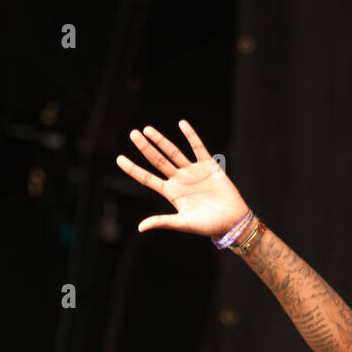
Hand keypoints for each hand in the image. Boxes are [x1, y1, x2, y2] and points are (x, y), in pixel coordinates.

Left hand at [115, 119, 249, 237]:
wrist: (232, 221)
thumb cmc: (208, 226)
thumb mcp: (183, 223)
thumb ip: (162, 221)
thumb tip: (140, 227)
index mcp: (171, 193)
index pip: (147, 178)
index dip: (133, 169)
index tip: (119, 159)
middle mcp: (179, 180)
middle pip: (157, 160)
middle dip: (145, 148)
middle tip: (132, 134)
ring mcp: (192, 171)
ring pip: (173, 152)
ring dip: (161, 140)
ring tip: (147, 130)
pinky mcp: (208, 166)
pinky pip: (198, 148)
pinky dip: (191, 136)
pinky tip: (182, 124)